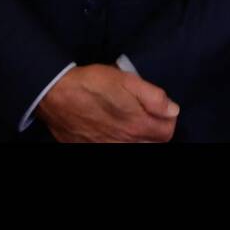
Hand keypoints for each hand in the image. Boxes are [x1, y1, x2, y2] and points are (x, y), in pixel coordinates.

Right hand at [37, 63, 178, 141]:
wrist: (55, 94)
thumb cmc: (93, 83)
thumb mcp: (127, 80)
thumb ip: (153, 97)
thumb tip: (173, 110)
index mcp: (136, 125)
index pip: (167, 133)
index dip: (167, 118)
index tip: (160, 108)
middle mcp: (124, 142)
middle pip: (152, 144)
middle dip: (154, 129)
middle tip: (144, 112)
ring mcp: (106, 148)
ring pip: (134, 147)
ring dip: (137, 137)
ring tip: (129, 120)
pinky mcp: (90, 148)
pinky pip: (112, 148)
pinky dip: (118, 141)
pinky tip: (111, 128)